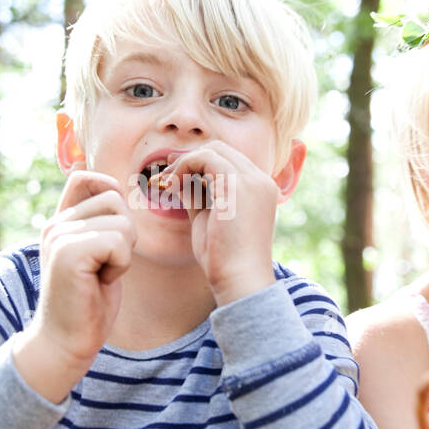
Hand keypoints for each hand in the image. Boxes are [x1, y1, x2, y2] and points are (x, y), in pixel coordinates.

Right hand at [13, 166, 134, 400]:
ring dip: (124, 253)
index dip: (110, 190)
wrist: (66, 342)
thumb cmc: (88, 302)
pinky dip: (120, 265)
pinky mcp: (68, 252)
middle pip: (115, 199)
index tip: (113, 231)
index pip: (85, 177)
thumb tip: (114, 188)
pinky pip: (119, 242)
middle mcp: (56, 224)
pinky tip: (100, 282)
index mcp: (61, 221)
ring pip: (122, 223)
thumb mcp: (96, 255)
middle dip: (125, 234)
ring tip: (101, 274)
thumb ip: (100, 224)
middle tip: (106, 264)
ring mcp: (59, 236)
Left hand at [156, 140, 278, 304]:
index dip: (199, 163)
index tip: (175, 176)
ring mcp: (252, 181)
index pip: (228, 160)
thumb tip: (181, 179)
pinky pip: (205, 158)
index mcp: (259, 189)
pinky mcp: (237, 185)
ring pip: (213, 150)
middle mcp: (261, 181)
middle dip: (190, 159)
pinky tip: (172, 186)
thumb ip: (199, 196)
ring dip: (185, 163)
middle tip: (167, 177)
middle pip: (221, 149)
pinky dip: (184, 166)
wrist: (239, 279)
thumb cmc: (224, 259)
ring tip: (168, 185)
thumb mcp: (209, 219)